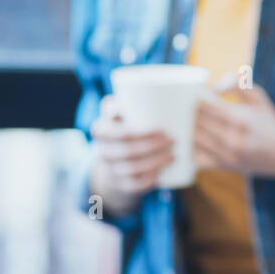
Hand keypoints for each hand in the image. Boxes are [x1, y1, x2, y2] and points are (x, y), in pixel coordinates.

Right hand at [89, 95, 173, 215]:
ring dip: (155, 161)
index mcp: (101, 129)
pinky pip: (135, 185)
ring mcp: (111, 170)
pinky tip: (163, 172)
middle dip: (152, 145)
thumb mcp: (124, 113)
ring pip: (132, 168)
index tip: (160, 127)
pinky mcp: (121, 185)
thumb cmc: (126, 129)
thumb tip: (166, 88)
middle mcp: (102, 150)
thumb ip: (133, 98)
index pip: (114, 129)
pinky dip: (150, 179)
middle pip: (127, 149)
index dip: (138, 131)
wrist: (115, 163)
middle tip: (173, 139)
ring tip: (173, 154)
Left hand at [193, 74, 274, 177]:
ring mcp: (227, 155)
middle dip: (191, 112)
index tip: (195, 94)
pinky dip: (194, 148)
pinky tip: (198, 140)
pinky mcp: (224, 167)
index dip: (195, 98)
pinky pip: (197, 157)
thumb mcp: (258, 97)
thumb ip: (235, 84)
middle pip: (196, 121)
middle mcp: (233, 139)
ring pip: (194, 138)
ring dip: (190, 128)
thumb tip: (212, 87)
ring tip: (192, 120)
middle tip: (188, 106)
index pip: (204, 105)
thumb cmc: (269, 121)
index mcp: (241, 118)